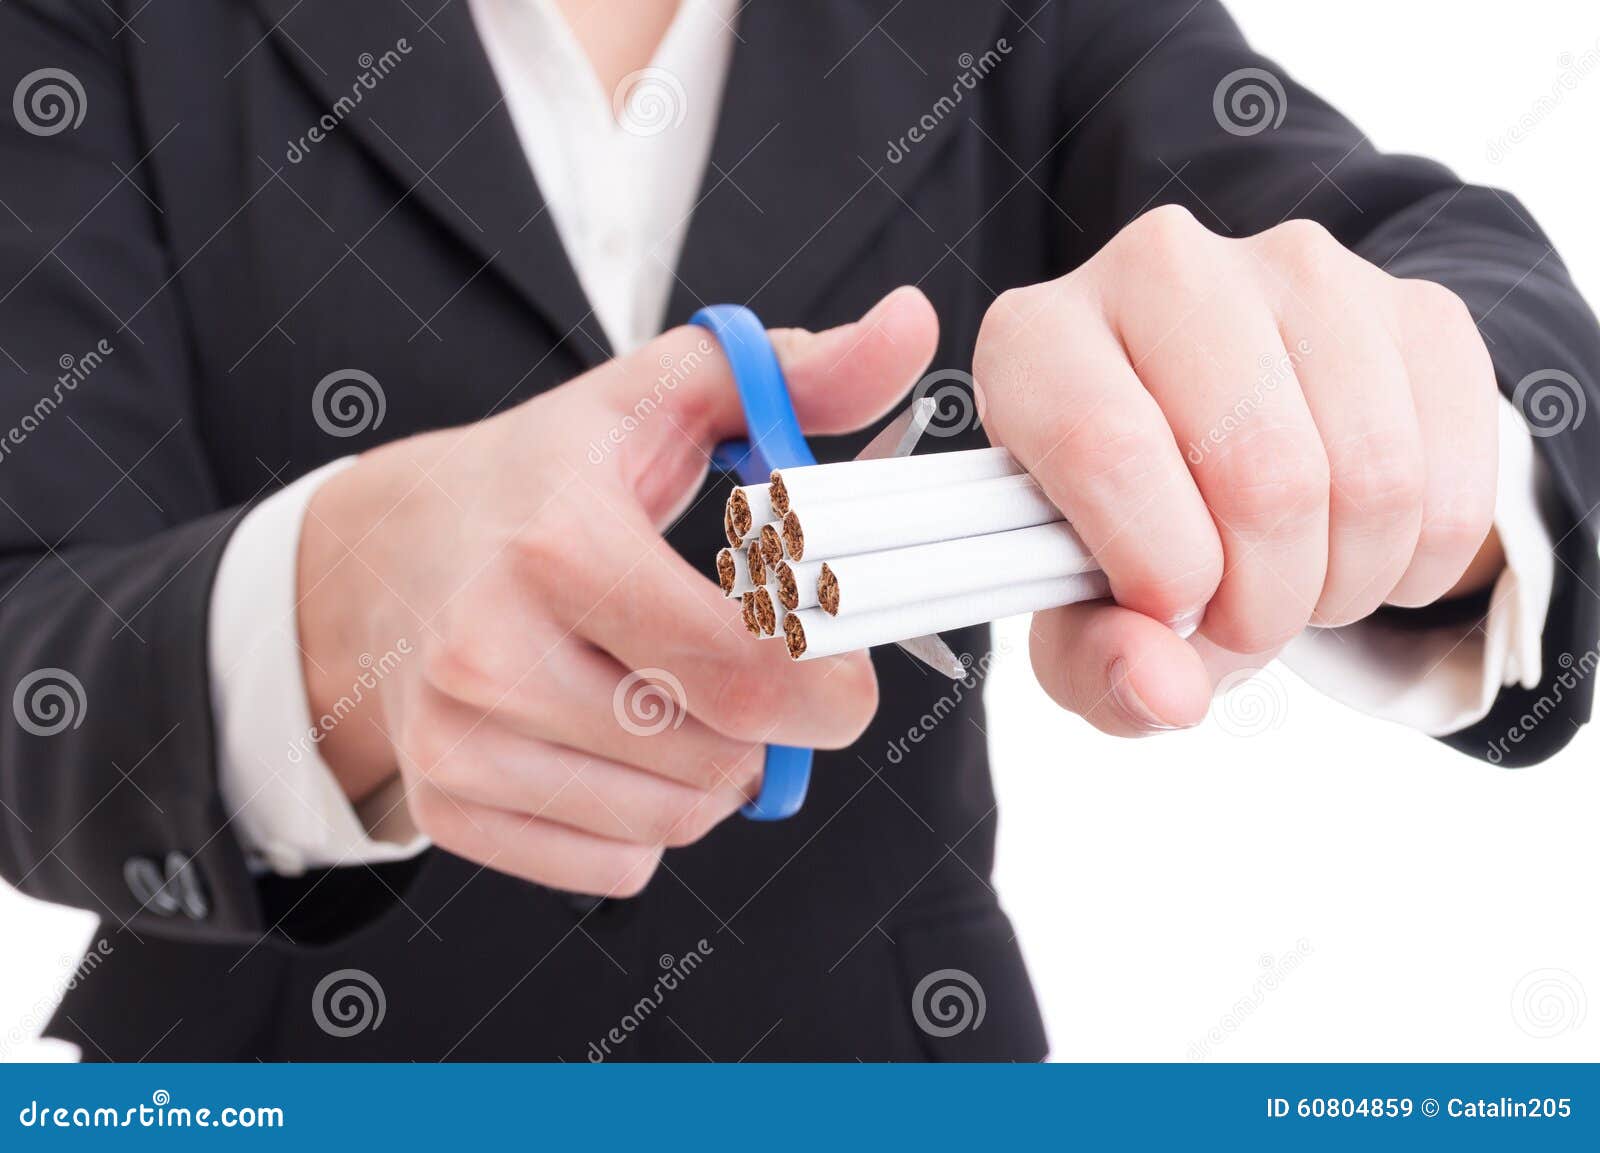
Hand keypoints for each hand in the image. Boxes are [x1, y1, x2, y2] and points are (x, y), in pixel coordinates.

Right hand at [296, 287, 937, 894]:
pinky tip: (631, 747)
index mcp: (559, 546)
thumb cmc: (538, 480)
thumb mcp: (659, 401)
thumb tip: (909, 327)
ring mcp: (459, 742)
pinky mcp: (449, 808)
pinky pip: (617, 865)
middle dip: (778, 724)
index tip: (843, 661)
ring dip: (719, 772)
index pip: (745, 667)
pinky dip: (653, 822)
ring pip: (676, 822)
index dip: (830, 682)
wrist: (380, 558)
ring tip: (689, 699)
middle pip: (721, 756)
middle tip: (767, 671)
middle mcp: (491, 653)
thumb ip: (796, 373)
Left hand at [975, 206, 1501, 735]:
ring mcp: (1297, 273)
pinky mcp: (1412, 304)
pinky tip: (1361, 553)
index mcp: (1039, 338)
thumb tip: (1168, 692)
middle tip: (1239, 628)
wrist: (1225, 452)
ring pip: (1371, 475)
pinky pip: (1453, 472)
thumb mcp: (1077, 610)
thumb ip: (1094, 662)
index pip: (1109, 449)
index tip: (1172, 615)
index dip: (1159, 572)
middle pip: (1261, 472)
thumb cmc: (1125, 527)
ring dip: (1343, 586)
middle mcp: (1161, 270)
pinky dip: (1418, 561)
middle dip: (1263, 603)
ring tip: (1294, 590)